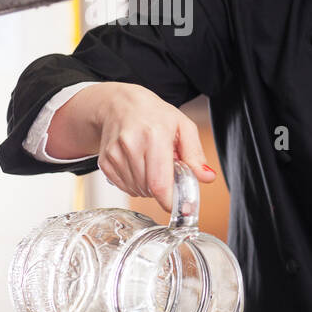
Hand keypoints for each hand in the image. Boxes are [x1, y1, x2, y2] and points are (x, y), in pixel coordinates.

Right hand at [54, 82, 215, 211]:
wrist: (121, 105)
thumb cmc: (155, 115)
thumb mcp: (184, 127)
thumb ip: (196, 155)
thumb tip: (207, 177)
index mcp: (154, 135)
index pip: (159, 182)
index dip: (169, 200)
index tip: (179, 206)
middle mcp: (131, 145)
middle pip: (149, 189)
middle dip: (163, 190)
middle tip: (169, 174)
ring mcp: (114, 154)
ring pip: (136, 190)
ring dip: (150, 187)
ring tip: (154, 166)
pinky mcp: (105, 162)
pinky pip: (124, 187)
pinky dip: (136, 184)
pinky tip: (141, 168)